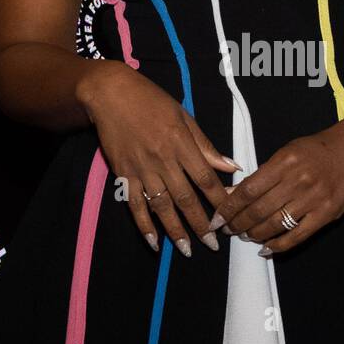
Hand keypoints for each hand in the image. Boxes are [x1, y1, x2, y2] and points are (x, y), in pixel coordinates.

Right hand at [77, 61, 239, 255]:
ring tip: (187, 250)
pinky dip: (143, 224)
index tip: (229, 218)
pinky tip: (153, 241)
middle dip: (200, 224)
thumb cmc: (152, 101)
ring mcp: (141, 168)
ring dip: (175, 230)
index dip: (219, 201)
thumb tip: (232, 166)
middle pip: (185, 197)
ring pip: (161, 205)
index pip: (205, 179)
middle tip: (213, 244)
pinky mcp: (123, 173)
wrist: (111, 93)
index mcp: (181, 143)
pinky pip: (134, 204)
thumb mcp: (184, 117)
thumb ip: (206, 146)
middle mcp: (163, 159)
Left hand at [212, 119, 343, 255]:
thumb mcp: (287, 152)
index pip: (248, 189)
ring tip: (246, 236)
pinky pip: (297, 235)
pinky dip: (278, 245)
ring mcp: (313, 199)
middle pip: (258, 210)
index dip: (229, 207)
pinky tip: (266, 248)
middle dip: (238, 224)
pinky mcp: (326, 214)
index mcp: (285, 162)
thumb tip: (232, 194)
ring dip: (255, 234)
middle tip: (228, 229)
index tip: (218, 218)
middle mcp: (298, 181)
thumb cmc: (318, 150)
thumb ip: (262, 175)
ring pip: (275, 225)